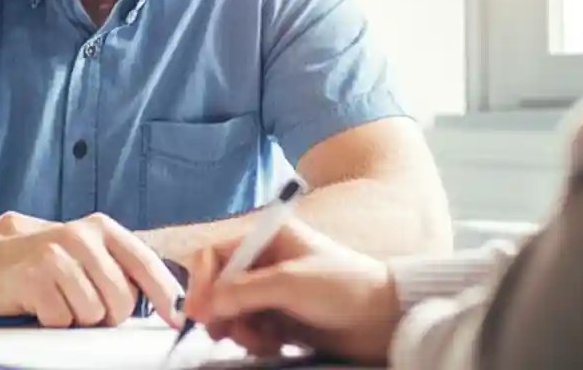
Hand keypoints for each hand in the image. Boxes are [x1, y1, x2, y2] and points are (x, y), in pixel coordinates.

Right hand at [0, 212, 183, 328]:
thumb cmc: (34, 264)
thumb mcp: (81, 255)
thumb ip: (116, 269)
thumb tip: (161, 300)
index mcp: (100, 228)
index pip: (145, 263)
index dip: (166, 295)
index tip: (179, 319)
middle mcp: (82, 236)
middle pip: (122, 300)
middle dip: (106, 315)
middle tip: (79, 304)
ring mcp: (58, 254)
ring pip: (93, 313)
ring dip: (75, 318)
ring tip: (55, 300)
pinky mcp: (36, 277)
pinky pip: (62, 320)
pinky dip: (51, 322)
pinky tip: (37, 304)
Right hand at [183, 218, 399, 363]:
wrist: (384, 319)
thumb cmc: (345, 287)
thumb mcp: (290, 283)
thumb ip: (244, 291)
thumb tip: (207, 304)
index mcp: (268, 237)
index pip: (217, 254)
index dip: (202, 281)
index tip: (198, 311)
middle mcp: (267, 261)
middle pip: (221, 285)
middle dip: (222, 311)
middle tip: (224, 333)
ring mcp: (274, 290)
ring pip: (234, 311)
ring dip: (240, 329)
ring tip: (262, 340)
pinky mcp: (282, 316)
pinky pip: (252, 328)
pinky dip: (255, 339)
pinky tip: (274, 344)